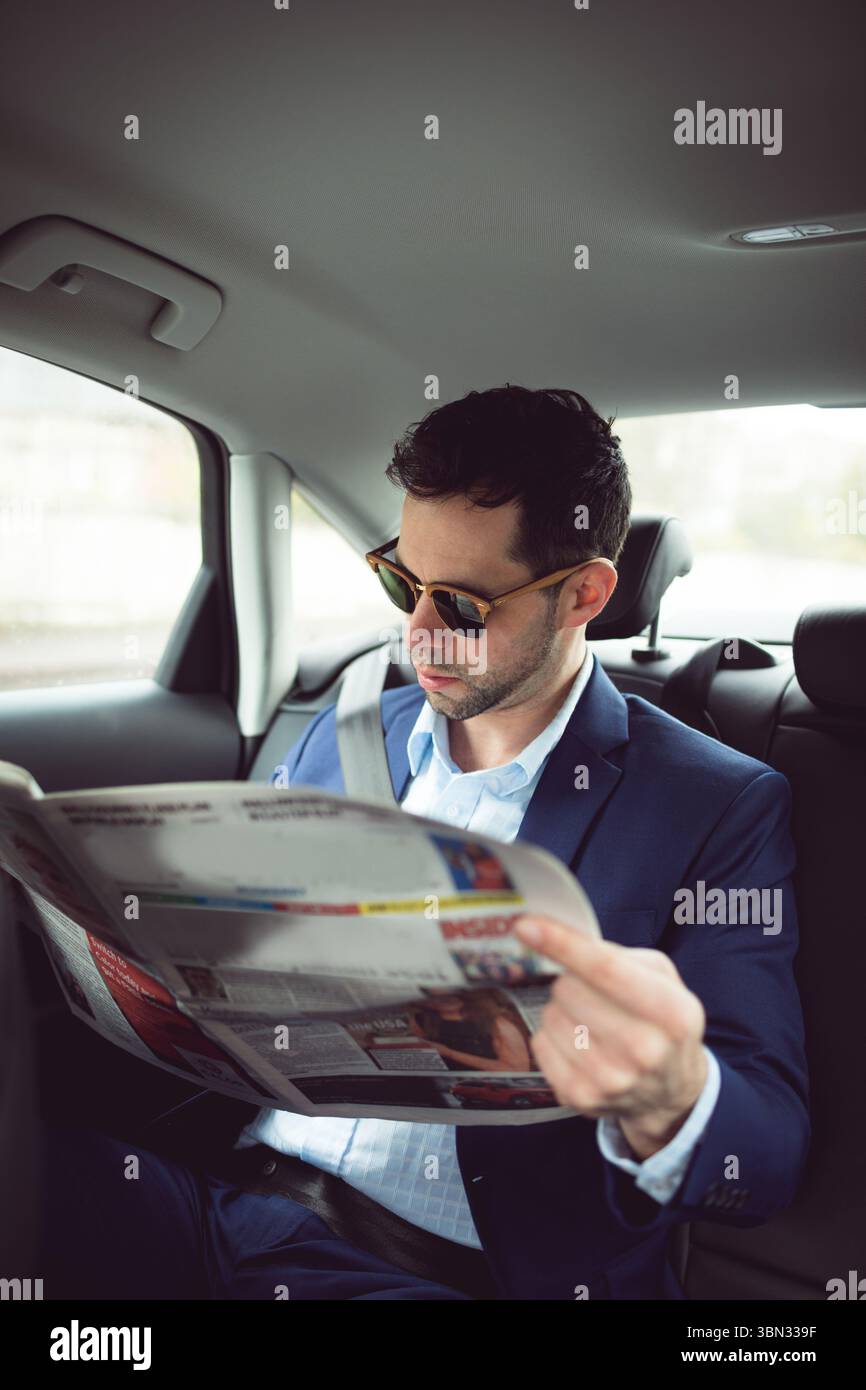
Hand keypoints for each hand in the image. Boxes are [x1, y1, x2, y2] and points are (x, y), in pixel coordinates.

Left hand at [513, 914, 707, 1159]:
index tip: (526, 926)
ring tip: (590, 1022)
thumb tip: (550, 933)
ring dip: (562, 1009)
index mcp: (673, 1012)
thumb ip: (615, 952)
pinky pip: (540, 1043)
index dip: (562, 943)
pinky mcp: (581, 1097)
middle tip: (592, 994)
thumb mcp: (660, 978)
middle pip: (569, 989)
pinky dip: (552, 1036)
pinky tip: (579, 1044)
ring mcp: (612, 1079)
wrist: (670, 1092)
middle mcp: (645, 1050)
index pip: (606, 969)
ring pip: (551, 1015)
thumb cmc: (660, 1020)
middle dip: (572, 980)